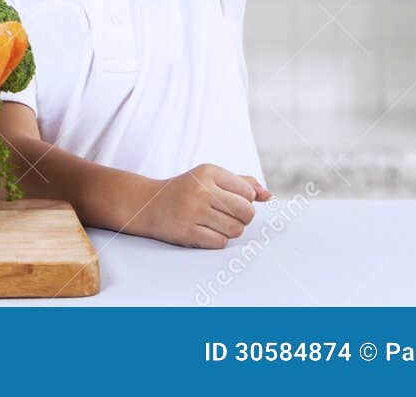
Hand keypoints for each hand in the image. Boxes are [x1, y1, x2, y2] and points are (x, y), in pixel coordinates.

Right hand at [136, 163, 270, 248]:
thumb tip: (269, 196)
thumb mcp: (209, 178)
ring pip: (235, 229)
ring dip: (230, 230)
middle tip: (228, 216)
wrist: (146, 204)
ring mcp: (192, 211)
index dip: (245, 201)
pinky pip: (220, 242)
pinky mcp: (187, 231)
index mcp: (208, 172)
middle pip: (245, 212)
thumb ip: (241, 183)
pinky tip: (205, 232)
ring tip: (215, 223)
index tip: (230, 201)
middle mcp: (200, 189)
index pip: (247, 192)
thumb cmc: (185, 190)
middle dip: (242, 218)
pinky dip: (218, 240)